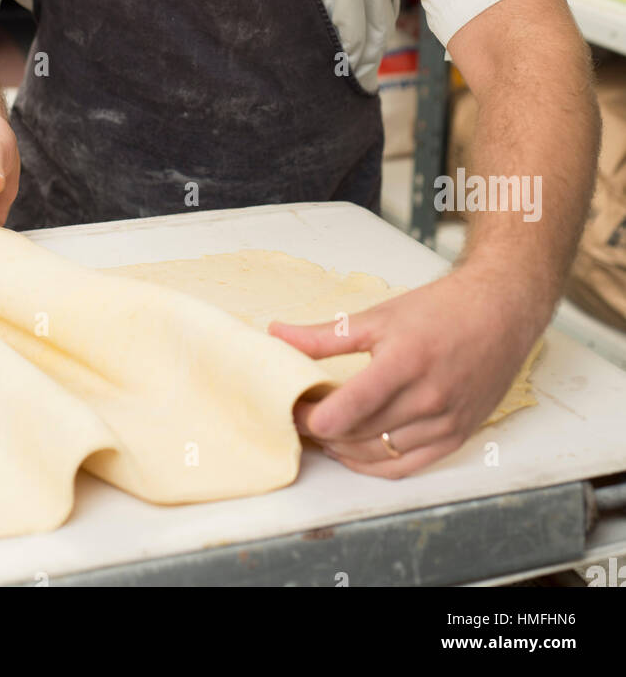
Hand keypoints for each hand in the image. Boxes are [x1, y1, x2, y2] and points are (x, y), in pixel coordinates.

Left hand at [268, 268, 541, 477]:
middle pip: (357, 434)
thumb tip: (278, 335)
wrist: (499, 313)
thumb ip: (325, 335)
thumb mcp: (379, 316)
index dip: (309, 417)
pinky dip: (374, 465)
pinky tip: (355, 450)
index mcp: (404, 362)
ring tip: (324, 432)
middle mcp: (428, 398)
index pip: (346, 410)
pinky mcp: (456, 436)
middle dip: (321, 430)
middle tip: (299, 416)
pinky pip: (406, 466)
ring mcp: (445, 422)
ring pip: (378, 456)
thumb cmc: (441, 310)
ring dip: (344, 450)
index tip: (291, 407)